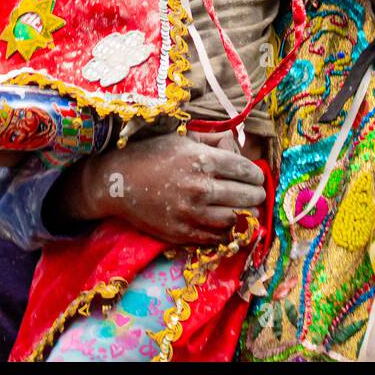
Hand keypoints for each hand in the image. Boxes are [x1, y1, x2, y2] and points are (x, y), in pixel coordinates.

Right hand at [60, 130, 265, 246]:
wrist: (117, 182)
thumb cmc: (152, 154)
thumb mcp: (184, 138)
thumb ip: (215, 142)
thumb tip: (240, 146)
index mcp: (203, 160)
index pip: (246, 171)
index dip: (256, 175)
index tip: (257, 177)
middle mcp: (200, 188)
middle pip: (246, 196)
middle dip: (256, 195)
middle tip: (257, 194)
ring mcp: (191, 213)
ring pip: (235, 219)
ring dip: (246, 214)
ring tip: (247, 209)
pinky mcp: (181, 233)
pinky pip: (216, 236)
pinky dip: (227, 230)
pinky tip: (228, 223)